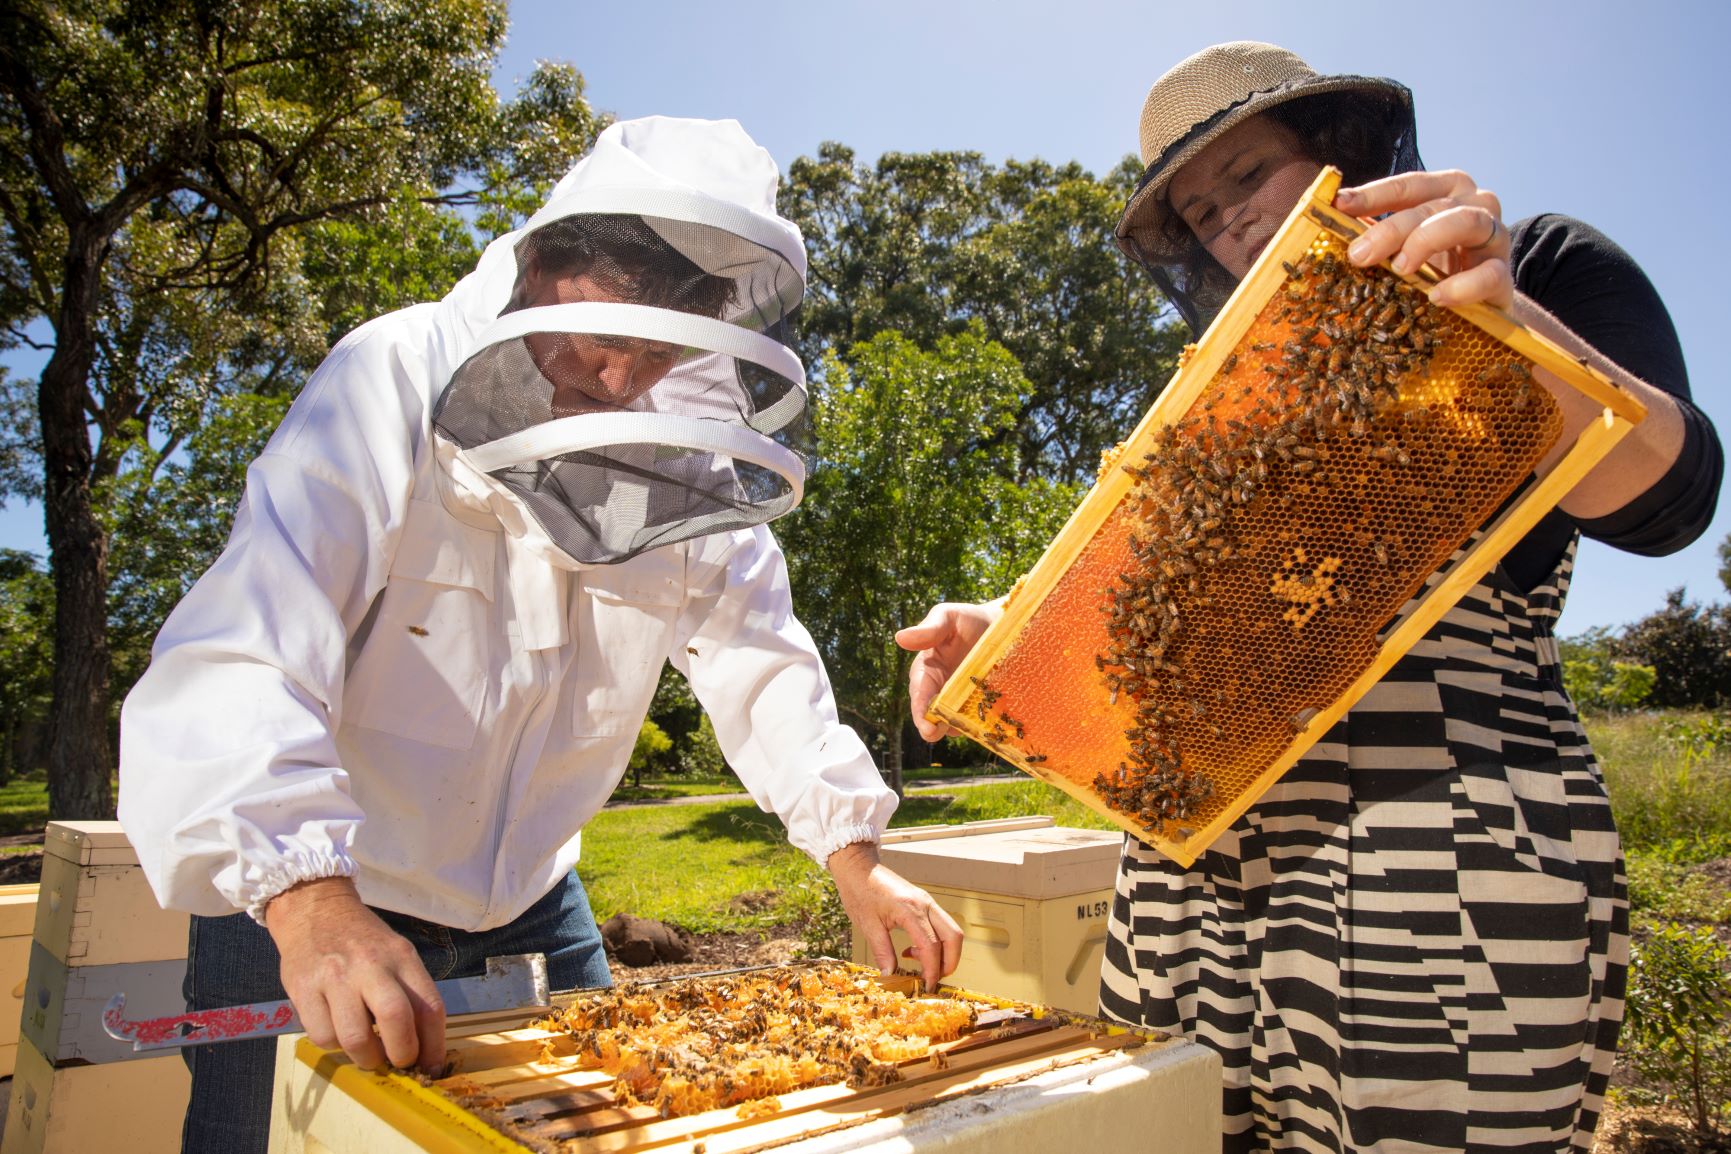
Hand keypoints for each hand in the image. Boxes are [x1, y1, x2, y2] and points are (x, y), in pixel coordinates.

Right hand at [264, 877, 445, 1072]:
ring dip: (367, 1058)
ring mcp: (335, 977)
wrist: (314, 910)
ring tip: (369, 1053)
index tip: (432, 1066)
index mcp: (401, 956)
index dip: (434, 1045)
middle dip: (402, 1054)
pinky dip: (334, 1046)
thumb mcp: (396, 954)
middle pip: (396, 1019)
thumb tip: (422, 1046)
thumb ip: (409, 993)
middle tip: (399, 1063)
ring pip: (355, 1038)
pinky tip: (339, 1031)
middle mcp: (370, 964)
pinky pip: (323, 1036)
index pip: (429, 1006)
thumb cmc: (361, 940)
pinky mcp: (304, 989)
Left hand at [825, 842, 962, 991]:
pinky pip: (940, 925)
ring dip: (944, 953)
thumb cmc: (860, 891)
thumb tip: (890, 976)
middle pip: (953, 937)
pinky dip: (935, 942)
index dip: (932, 970)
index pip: (931, 946)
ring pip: (951, 931)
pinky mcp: (923, 903)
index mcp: (910, 910)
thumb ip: (882, 951)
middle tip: (932, 980)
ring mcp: (927, 902)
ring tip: (921, 966)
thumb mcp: (867, 925)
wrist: (858, 867)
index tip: (926, 987)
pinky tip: (912, 950)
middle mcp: (925, 904)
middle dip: (949, 962)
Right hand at [894, 601, 1002, 740]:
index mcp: (927, 669)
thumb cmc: (968, 620)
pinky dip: (977, 725)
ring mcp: (960, 699)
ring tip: (963, 731)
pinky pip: (974, 719)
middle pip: (932, 713)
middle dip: (931, 726)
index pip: (919, 693)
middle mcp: (940, 688)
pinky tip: (985, 726)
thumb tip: (900, 638)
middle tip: (935, 734)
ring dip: (955, 728)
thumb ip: (929, 629)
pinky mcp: (979, 703)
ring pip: (952, 721)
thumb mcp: (948, 617)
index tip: (925, 726)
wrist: (1000, 624)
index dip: (920, 711)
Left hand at [1335, 170, 1511, 308]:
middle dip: (1392, 228)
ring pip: (1466, 222)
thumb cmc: (1437, 266)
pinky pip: (1489, 274)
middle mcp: (1476, 205)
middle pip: (1432, 205)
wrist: (1482, 301)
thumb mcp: (1407, 245)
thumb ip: (1378, 232)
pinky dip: (1462, 285)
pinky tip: (1436, 297)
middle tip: (1359, 255)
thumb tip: (1332, 227)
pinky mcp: (1504, 275)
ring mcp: (1495, 238)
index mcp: (1448, 190)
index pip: (1410, 185)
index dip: (1374, 194)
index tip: (1340, 204)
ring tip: (1400, 268)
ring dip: (1427, 241)